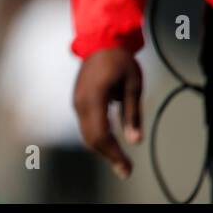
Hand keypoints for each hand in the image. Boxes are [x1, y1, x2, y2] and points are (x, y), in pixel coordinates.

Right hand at [73, 46, 142, 179]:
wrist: (100, 42)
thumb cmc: (120, 62)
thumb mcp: (133, 86)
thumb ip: (132, 114)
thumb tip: (135, 141)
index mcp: (95, 98)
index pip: (101, 134)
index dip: (114, 154)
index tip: (127, 168)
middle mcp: (81, 103)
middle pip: (91, 138)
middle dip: (108, 156)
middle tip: (125, 170)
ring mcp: (77, 101)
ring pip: (87, 133)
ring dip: (102, 147)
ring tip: (120, 159)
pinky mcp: (78, 101)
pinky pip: (86, 125)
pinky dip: (97, 137)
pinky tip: (111, 142)